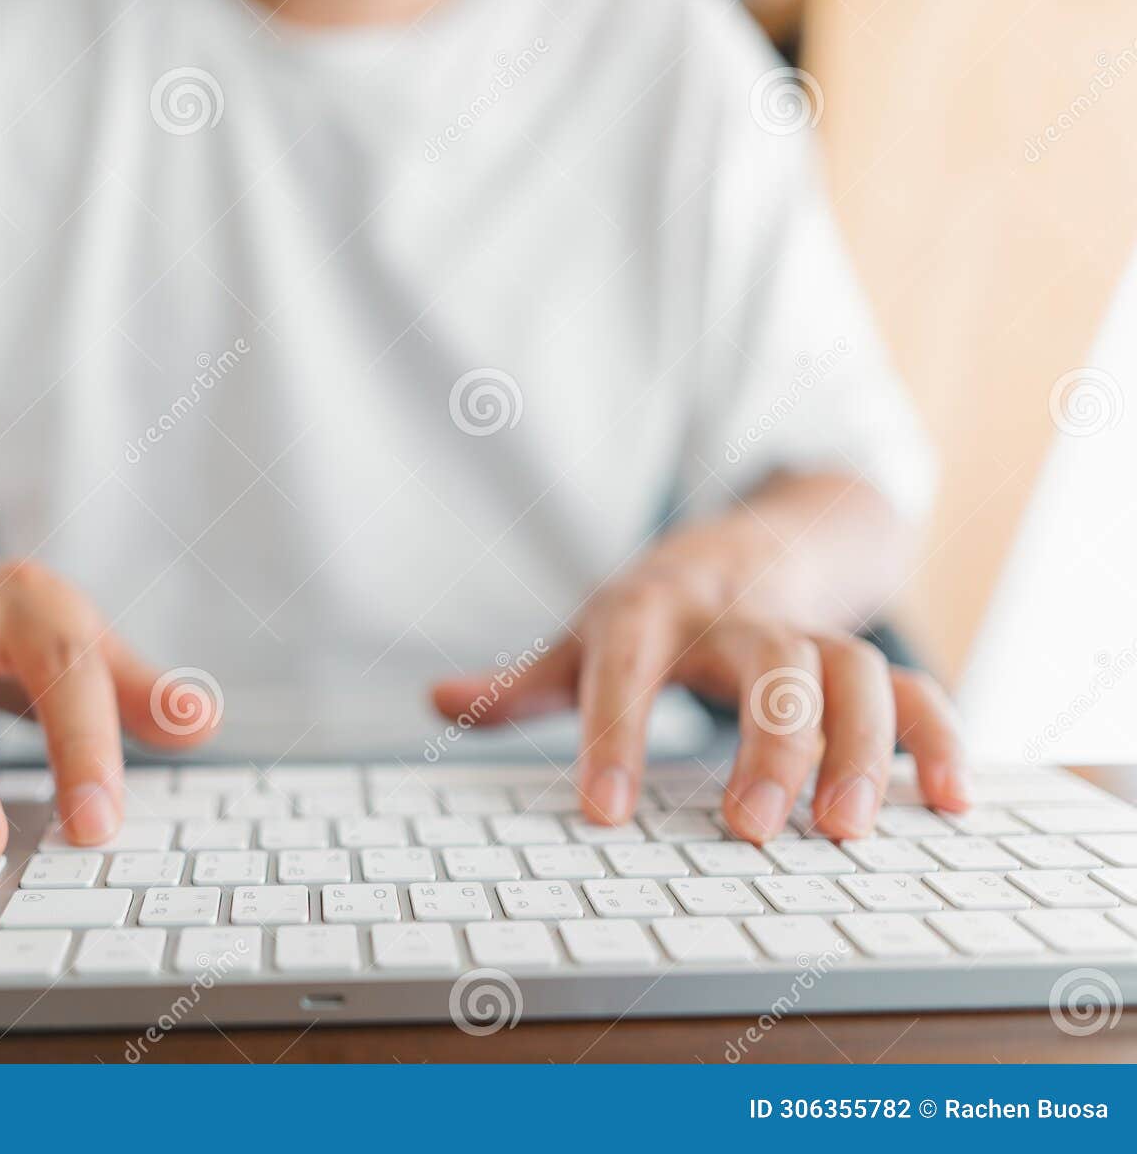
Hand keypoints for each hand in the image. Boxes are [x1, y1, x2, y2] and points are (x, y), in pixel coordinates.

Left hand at [431, 576, 965, 841]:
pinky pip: (912, 688)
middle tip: (752, 832)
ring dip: (859, 749)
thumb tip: (434, 700)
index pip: (628, 668)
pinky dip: (938, 739)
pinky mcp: (861, 654)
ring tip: (847, 832)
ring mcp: (805, 635)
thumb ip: (518, 682)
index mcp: (649, 614)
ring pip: (852, 671)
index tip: (603, 813)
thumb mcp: (581, 639)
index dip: (613, 736)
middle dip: (765, 746)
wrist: (744, 547)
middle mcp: (734, 620)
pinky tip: (946, 804)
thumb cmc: (650, 614)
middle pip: (765, 664)